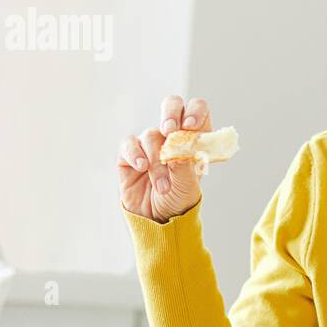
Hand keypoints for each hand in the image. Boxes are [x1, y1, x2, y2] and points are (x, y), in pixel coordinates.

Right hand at [118, 95, 210, 223]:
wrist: (157, 220)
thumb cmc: (177, 200)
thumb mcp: (187, 187)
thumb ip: (185, 167)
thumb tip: (177, 150)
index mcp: (193, 139)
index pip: (197, 111)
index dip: (195, 112)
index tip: (191, 125)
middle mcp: (172, 136)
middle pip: (172, 106)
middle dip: (170, 114)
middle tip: (170, 130)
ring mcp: (150, 144)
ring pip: (151, 135)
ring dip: (157, 160)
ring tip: (162, 186)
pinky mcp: (129, 154)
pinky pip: (129, 144)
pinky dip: (135, 154)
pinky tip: (142, 168)